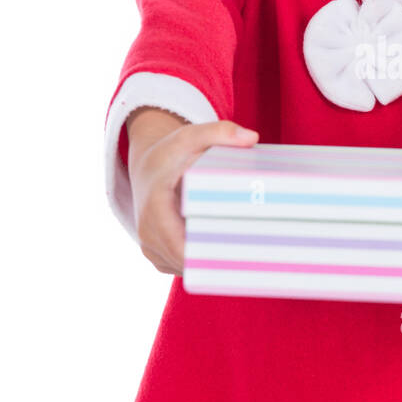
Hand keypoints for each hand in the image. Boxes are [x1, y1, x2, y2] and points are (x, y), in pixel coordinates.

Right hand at [127, 110, 258, 275]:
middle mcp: (148, 234)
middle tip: (255, 259)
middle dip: (218, 262)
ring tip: (246, 258)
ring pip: (186, 268)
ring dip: (211, 265)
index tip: (241, 255)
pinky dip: (202, 264)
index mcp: (154, 208)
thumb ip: (220, 132)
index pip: (182, 247)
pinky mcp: (158, 256)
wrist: (146, 169)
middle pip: (188, 262)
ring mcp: (151, 249)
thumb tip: (252, 138)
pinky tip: (227, 255)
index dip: (210, 256)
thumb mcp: (191, 136)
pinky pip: (183, 268)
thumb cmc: (171, 154)